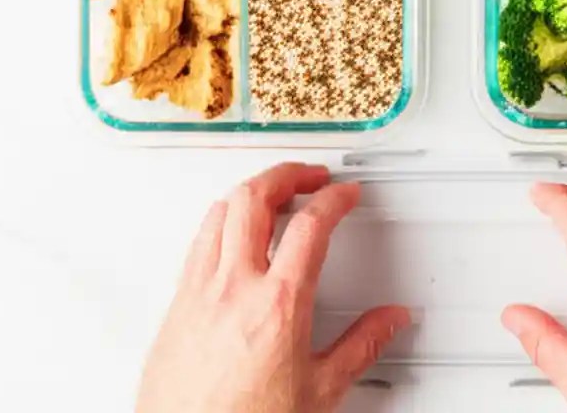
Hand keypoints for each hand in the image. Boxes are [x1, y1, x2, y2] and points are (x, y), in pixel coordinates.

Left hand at [137, 163, 409, 412]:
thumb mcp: (320, 392)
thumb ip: (361, 347)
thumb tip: (390, 322)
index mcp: (278, 304)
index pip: (311, 225)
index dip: (334, 198)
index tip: (345, 194)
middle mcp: (234, 287)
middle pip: (256, 197)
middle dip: (287, 174)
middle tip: (310, 176)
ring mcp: (199, 292)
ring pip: (220, 212)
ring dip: (250, 191)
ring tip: (272, 193)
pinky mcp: (176, 305)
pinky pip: (197, 242)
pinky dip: (220, 221)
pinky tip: (229, 233)